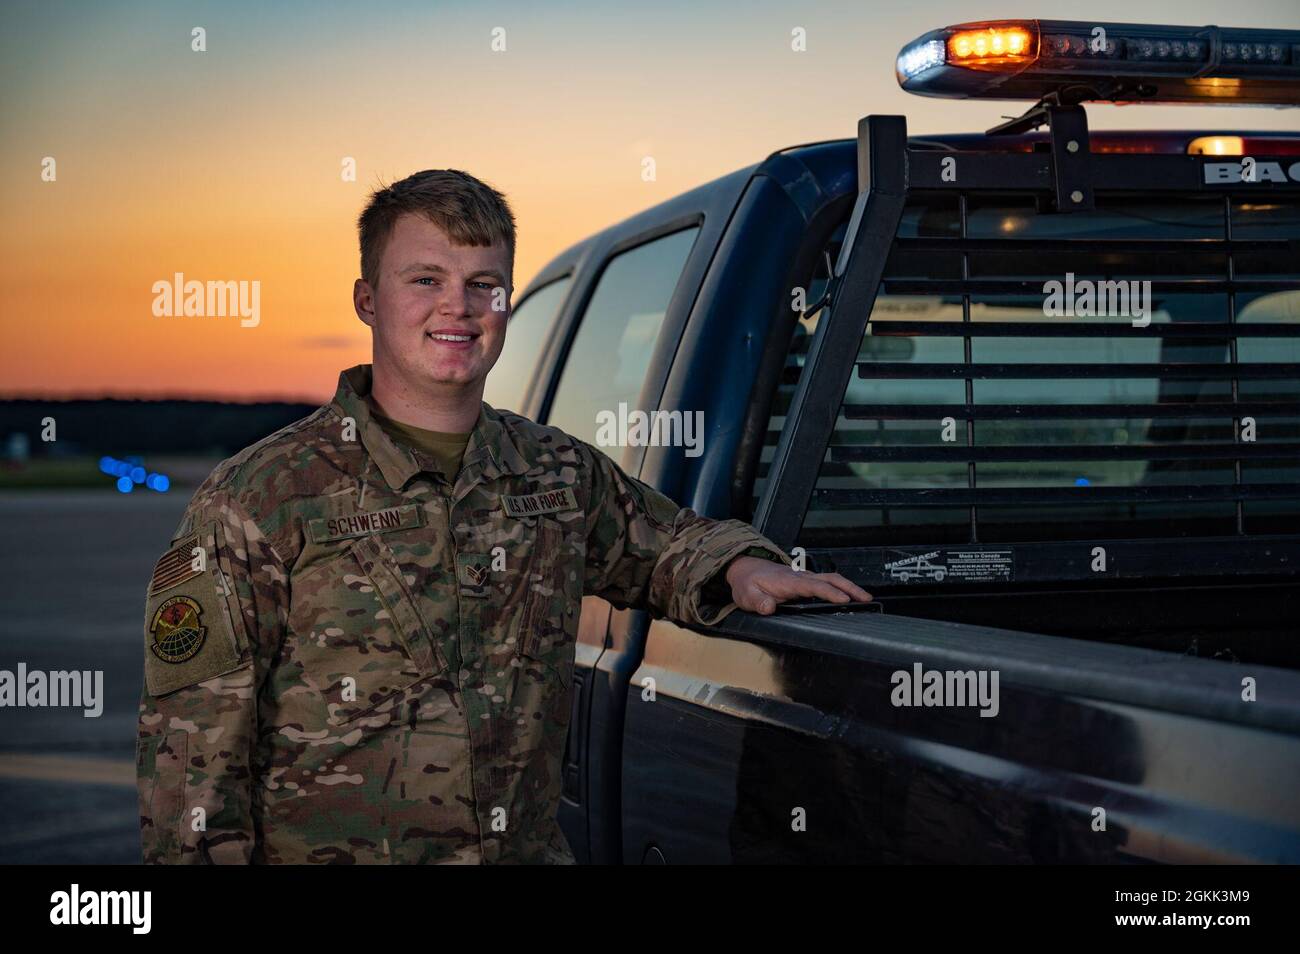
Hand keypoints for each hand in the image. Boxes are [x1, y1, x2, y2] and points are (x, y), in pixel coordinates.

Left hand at [724, 556, 871, 615]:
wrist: (745, 568)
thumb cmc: (747, 583)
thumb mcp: (747, 595)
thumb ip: (758, 602)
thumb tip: (769, 608)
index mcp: (788, 581)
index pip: (813, 586)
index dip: (829, 592)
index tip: (844, 600)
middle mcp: (799, 577)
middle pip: (830, 578)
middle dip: (849, 588)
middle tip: (867, 599)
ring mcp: (803, 577)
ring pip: (831, 578)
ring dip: (849, 586)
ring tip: (865, 598)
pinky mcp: (804, 580)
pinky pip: (826, 581)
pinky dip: (841, 586)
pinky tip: (849, 595)